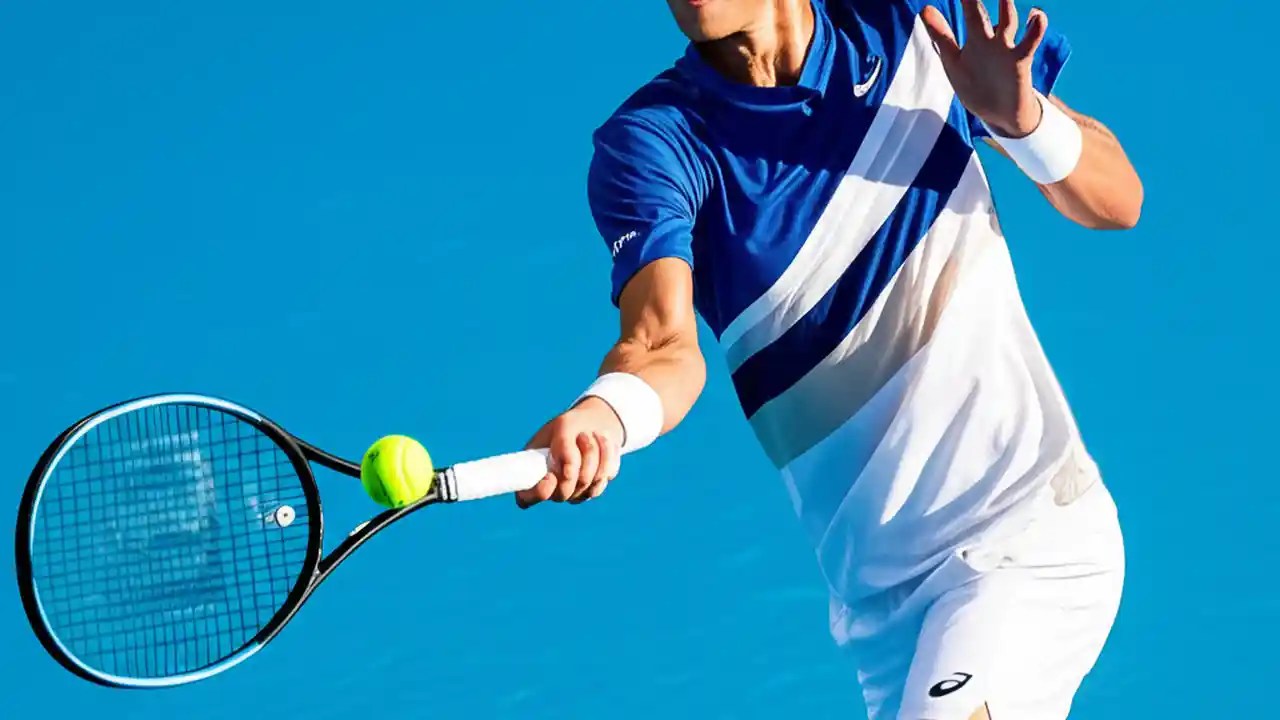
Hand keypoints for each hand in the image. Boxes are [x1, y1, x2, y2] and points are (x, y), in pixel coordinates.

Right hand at [516, 397, 623, 508]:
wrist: (592, 426)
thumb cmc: (571, 427)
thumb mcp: (563, 427)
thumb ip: (562, 447)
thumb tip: (568, 472)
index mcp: (531, 473)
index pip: (526, 498)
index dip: (539, 492)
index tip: (550, 476)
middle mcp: (551, 488)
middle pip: (563, 493)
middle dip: (576, 461)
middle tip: (582, 435)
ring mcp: (572, 493)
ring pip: (587, 485)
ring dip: (593, 454)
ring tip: (591, 433)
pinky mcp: (592, 490)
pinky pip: (602, 480)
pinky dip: (606, 458)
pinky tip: (603, 441)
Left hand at [921, 0, 1047, 137]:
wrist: (1000, 113)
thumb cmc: (975, 84)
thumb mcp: (954, 60)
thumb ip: (941, 36)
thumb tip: (924, 8)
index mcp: (975, 38)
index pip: (969, 12)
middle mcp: (991, 39)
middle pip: (980, 15)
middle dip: (974, 0)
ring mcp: (1005, 49)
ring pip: (1007, 23)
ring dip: (1006, 8)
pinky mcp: (1019, 62)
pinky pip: (1028, 44)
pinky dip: (1035, 30)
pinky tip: (1037, 16)